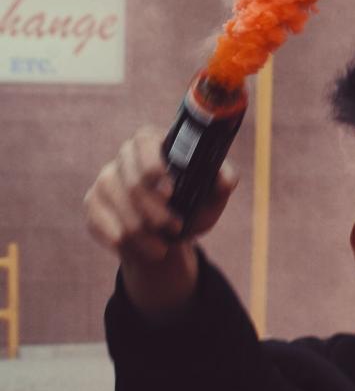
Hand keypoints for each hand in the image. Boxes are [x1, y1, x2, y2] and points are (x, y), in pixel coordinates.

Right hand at [84, 127, 237, 260]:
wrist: (167, 235)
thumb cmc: (191, 206)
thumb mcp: (211, 196)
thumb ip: (222, 182)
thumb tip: (225, 179)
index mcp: (153, 143)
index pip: (144, 141)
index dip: (153, 165)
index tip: (170, 191)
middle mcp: (125, 157)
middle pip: (133, 183)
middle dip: (155, 212)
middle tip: (175, 227)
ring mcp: (105, 180)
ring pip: (121, 211)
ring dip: (144, 234)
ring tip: (163, 247)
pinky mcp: (93, 204)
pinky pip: (104, 226)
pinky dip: (127, 244)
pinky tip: (144, 249)